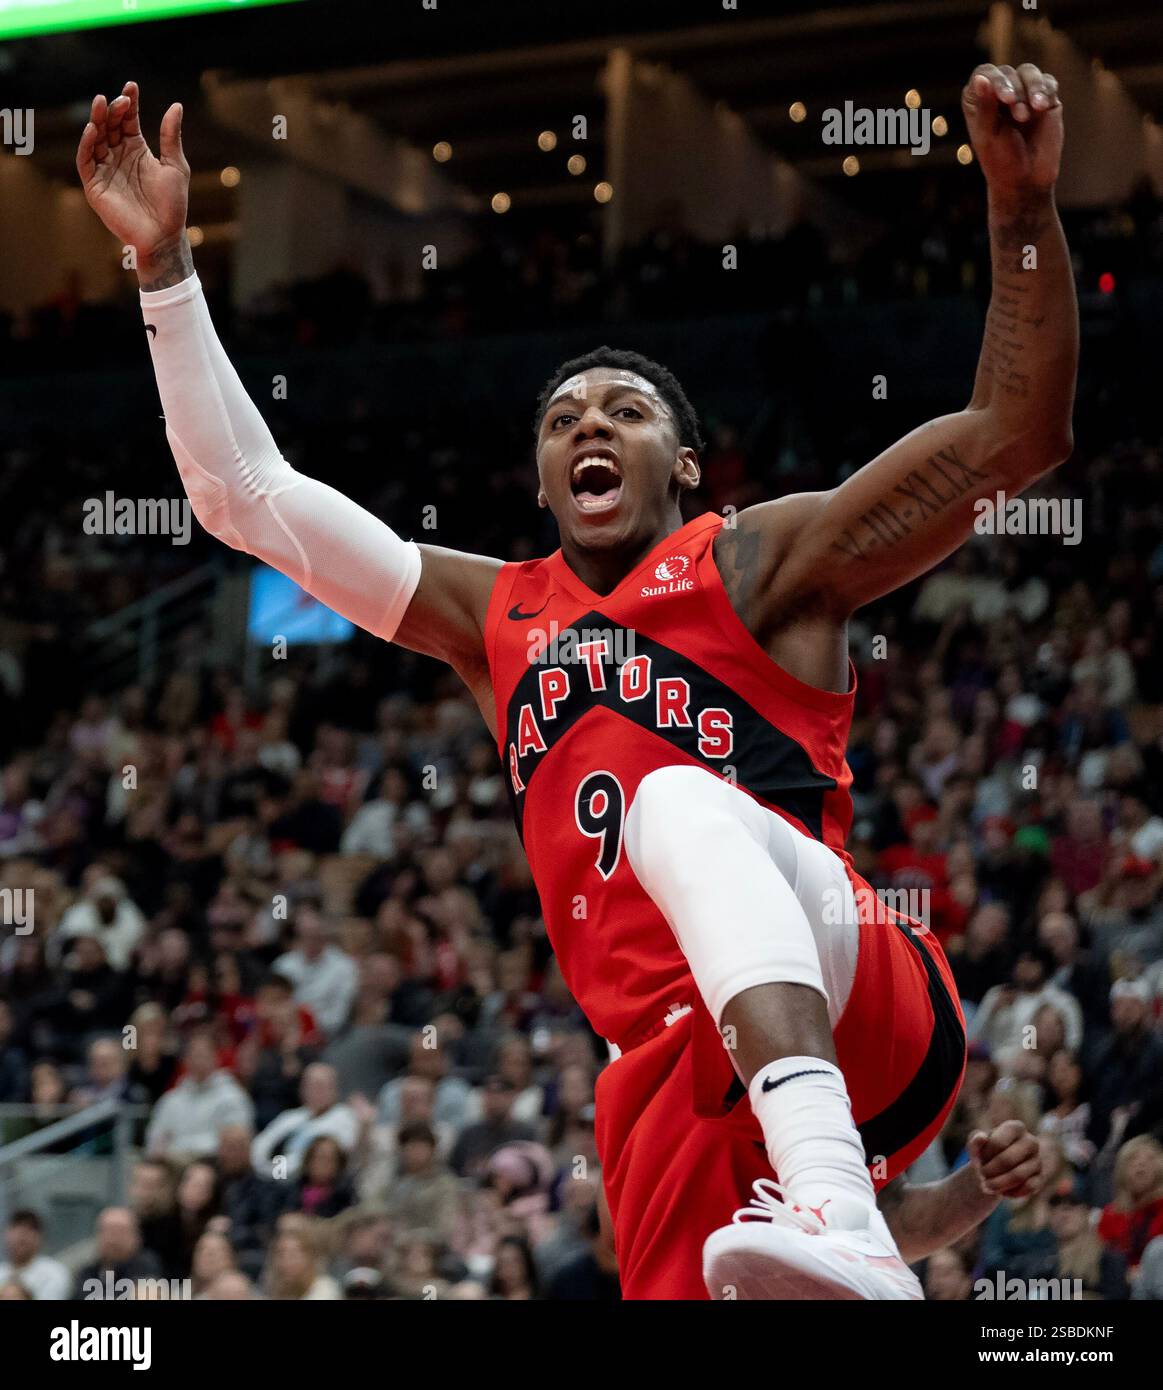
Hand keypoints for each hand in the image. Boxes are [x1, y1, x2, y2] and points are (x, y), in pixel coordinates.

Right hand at [75, 81, 188, 259]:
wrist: (165, 235)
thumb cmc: (173, 204)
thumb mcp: (175, 166)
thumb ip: (171, 137)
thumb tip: (176, 106)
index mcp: (136, 150)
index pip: (127, 120)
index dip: (129, 103)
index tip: (132, 87)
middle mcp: (118, 156)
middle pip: (109, 126)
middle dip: (112, 110)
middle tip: (119, 98)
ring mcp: (105, 170)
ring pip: (95, 139)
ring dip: (97, 121)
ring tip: (102, 104)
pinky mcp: (95, 185)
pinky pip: (85, 161)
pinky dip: (87, 145)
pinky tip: (93, 130)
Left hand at [962, 63, 1062, 197]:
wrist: (1026, 180)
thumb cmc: (1000, 161)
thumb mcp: (988, 136)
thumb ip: (985, 107)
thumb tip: (981, 78)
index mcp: (979, 100)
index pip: (984, 74)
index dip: (994, 80)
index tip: (1004, 98)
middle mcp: (1000, 92)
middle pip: (1007, 72)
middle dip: (1014, 90)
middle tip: (1019, 116)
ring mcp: (1023, 94)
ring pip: (1028, 73)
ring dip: (1032, 88)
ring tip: (1033, 111)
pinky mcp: (1045, 98)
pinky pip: (1048, 82)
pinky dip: (1046, 90)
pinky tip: (1044, 106)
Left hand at [967, 1120, 1041, 1198]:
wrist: (995, 1169)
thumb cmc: (985, 1152)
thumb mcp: (975, 1145)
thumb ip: (974, 1140)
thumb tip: (981, 1137)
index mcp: (1015, 1127)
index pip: (998, 1143)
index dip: (984, 1156)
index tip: (977, 1160)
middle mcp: (1031, 1141)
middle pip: (1007, 1160)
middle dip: (990, 1171)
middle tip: (980, 1176)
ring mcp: (1038, 1160)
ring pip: (1018, 1176)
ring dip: (998, 1184)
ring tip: (986, 1186)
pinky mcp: (1040, 1178)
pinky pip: (1027, 1188)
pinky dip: (1012, 1192)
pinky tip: (1002, 1191)